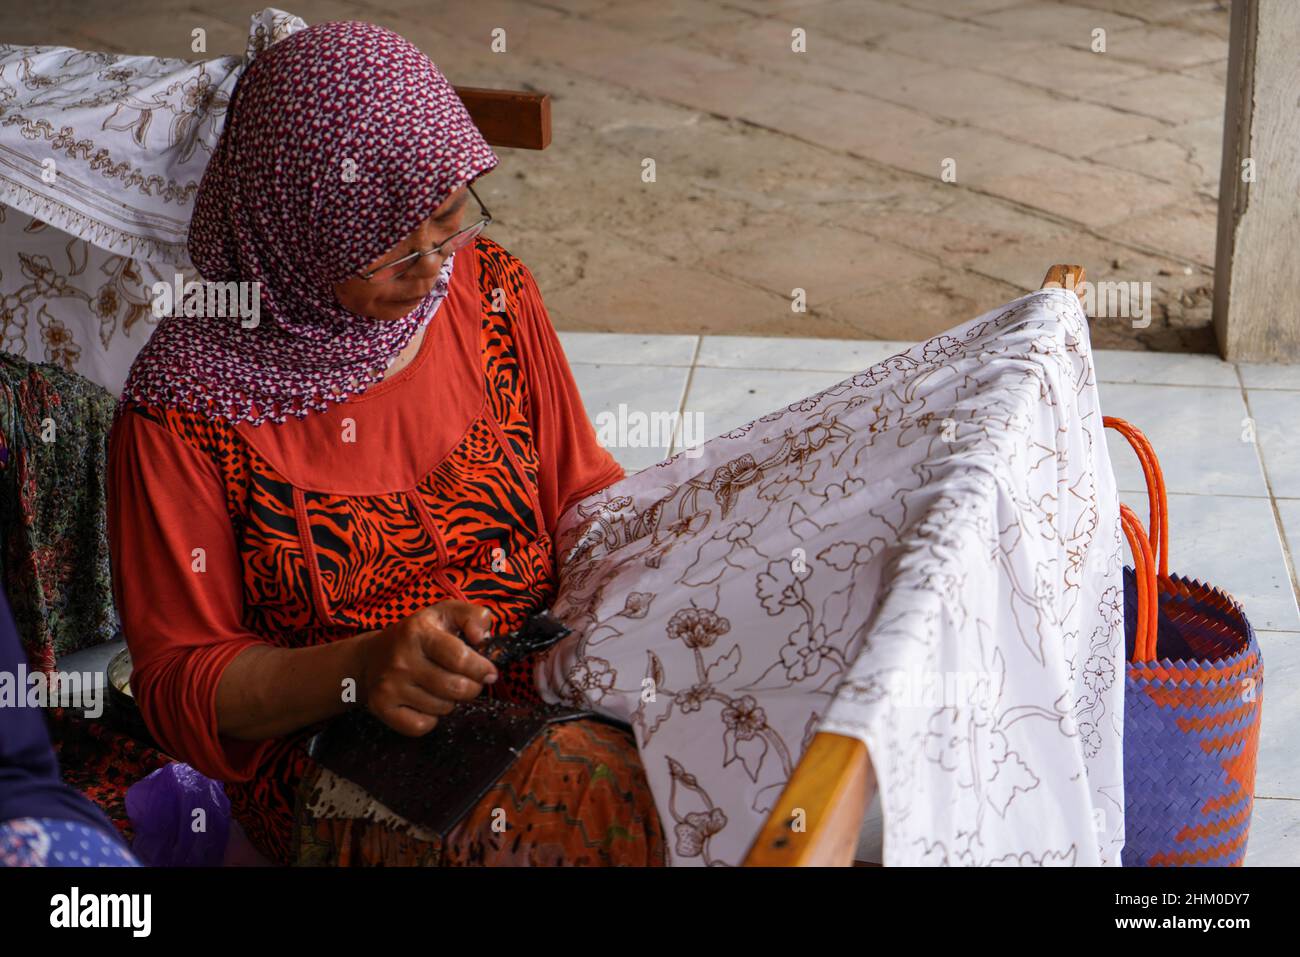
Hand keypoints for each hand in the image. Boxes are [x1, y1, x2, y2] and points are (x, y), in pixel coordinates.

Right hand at [354, 601, 497, 735]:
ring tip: (441, 686)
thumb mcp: (446, 613)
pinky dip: (431, 719)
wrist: (371, 656)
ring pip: (442, 708)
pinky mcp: (381, 707)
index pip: (459, 658)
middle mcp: (401, 659)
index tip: (489, 673)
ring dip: (450, 701)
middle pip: (455, 687)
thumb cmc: (418, 635)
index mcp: (419, 632)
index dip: (481, 669)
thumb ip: (474, 616)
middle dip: (471, 687)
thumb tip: (482, 637)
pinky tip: (425, 702)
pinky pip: (422, 726)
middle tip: (468, 681)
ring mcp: (389, 685)